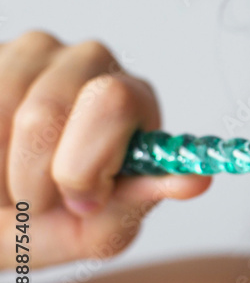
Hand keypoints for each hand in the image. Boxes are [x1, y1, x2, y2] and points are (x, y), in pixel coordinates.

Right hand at [0, 30, 211, 270]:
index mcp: (134, 100)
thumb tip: (198, 179)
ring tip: (9, 187)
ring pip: (3, 108)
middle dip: (31, 178)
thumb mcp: (95, 231)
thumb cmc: (52, 221)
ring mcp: (37, 50)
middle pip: (47, 110)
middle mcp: (93, 62)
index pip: (114, 103)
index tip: (79, 203)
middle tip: (34, 205)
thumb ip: (137, 204)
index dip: (84, 162)